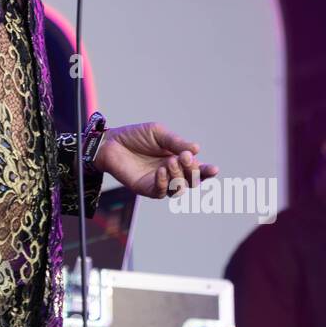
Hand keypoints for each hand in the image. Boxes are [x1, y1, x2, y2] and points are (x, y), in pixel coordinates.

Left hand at [94, 122, 218, 199]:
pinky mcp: (145, 188)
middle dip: (193, 171)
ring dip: (178, 176)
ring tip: (170, 162)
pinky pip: (160, 192)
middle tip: (184, 157)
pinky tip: (161, 171)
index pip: (197, 169)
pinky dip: (164, 183)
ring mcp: (159, 182)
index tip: (214, 169)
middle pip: (191, 181)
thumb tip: (197, 149)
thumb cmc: (134, 135)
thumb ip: (176, 142)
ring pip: (178, 189)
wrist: (111, 141)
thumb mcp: (158, 133)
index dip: (207, 171)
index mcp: (178, 159)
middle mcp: (171, 173)